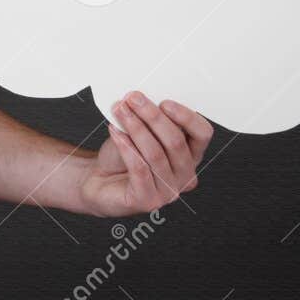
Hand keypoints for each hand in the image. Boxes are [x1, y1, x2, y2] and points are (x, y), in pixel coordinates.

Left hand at [77, 91, 213, 216]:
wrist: (97, 181)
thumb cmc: (121, 157)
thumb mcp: (138, 132)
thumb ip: (148, 120)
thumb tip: (144, 100)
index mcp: (190, 155)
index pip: (202, 134)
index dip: (186, 117)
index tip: (164, 101)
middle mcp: (184, 175)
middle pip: (176, 142)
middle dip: (153, 116)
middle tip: (133, 99)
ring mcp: (168, 191)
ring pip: (156, 154)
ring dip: (136, 127)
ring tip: (120, 111)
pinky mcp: (148, 200)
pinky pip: (140, 169)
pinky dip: (127, 147)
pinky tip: (116, 132)